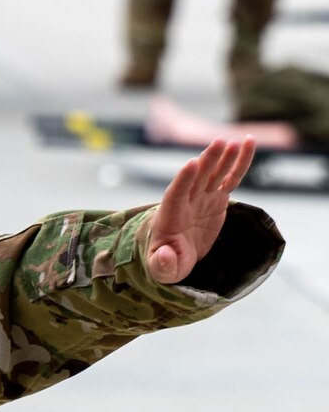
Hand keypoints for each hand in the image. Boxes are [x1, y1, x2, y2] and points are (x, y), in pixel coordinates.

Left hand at [146, 136, 254, 283]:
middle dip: (207, 161)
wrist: (175, 255)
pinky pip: (230, 178)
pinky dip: (239, 163)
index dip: (183, 180)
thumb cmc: (166, 263)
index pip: (175, 195)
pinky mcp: (217, 198)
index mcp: (169, 217)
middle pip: (196, 178)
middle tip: (220, 142)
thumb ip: (162, 264)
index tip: (192, 163)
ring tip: (237, 141)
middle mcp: (185, 202)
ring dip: (224, 158)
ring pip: (214, 174)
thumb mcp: (162, 270)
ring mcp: (201, 197)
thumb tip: (165, 255)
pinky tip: (249, 143)